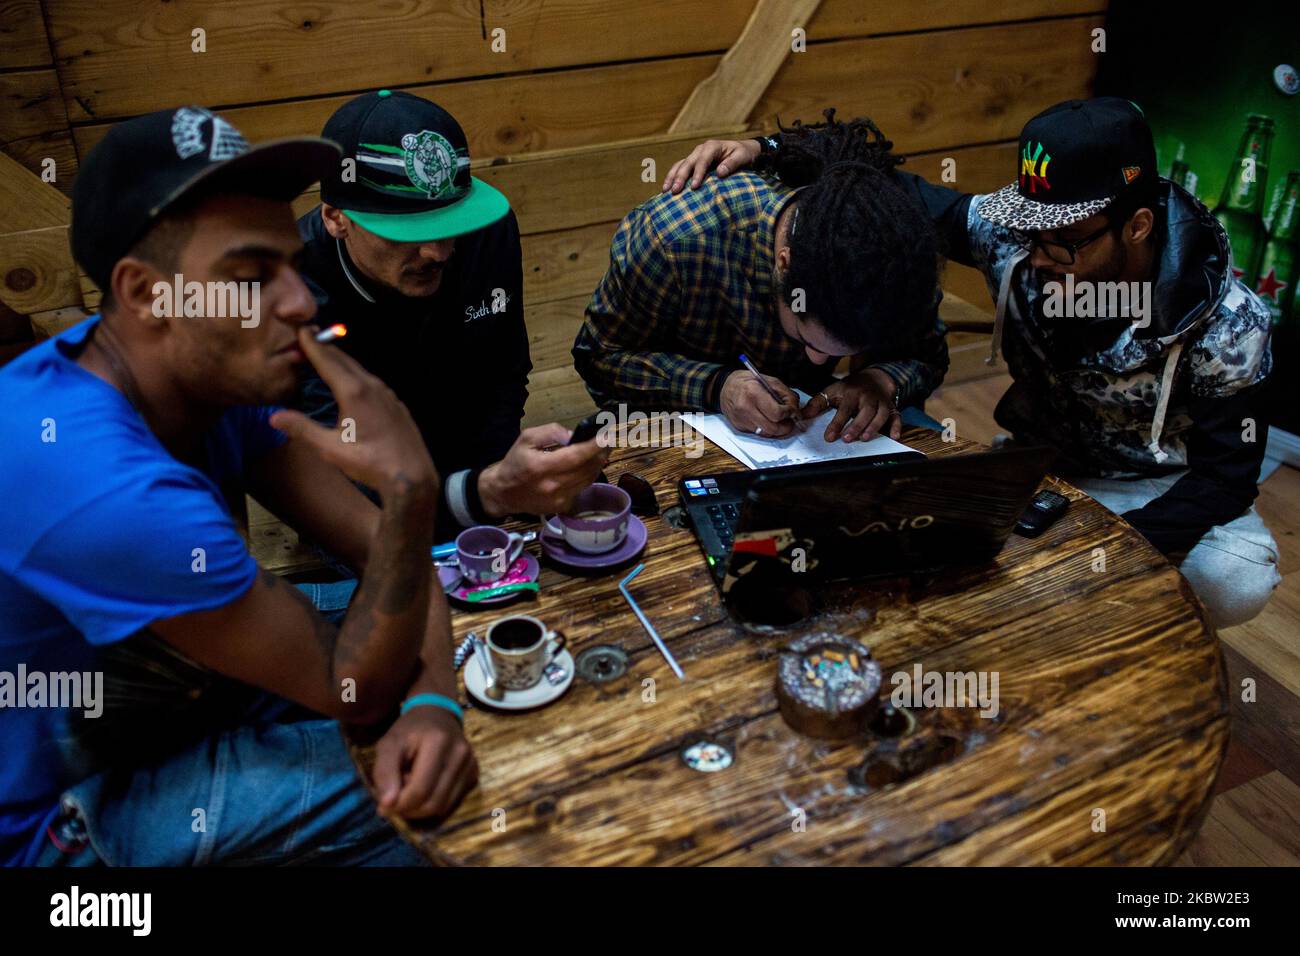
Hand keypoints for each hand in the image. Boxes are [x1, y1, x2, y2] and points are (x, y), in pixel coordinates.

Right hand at [269, 327, 437, 497]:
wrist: (412, 475)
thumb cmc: (370, 463)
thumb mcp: (330, 448)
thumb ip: (302, 429)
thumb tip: (274, 416)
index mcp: (354, 391)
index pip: (328, 360)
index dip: (313, 344)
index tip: (303, 328)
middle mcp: (372, 386)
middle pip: (345, 360)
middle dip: (326, 347)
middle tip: (311, 336)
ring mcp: (388, 394)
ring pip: (360, 370)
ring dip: (343, 361)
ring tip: (328, 356)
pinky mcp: (396, 404)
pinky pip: (372, 381)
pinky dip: (357, 374)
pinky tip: (353, 382)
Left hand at [372, 706, 477, 819]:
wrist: (437, 713)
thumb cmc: (409, 730)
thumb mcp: (388, 744)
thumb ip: (384, 773)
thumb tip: (387, 806)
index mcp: (438, 742)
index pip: (420, 790)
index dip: (399, 805)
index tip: (384, 805)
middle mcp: (461, 754)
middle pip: (433, 803)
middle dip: (410, 809)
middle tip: (396, 797)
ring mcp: (471, 765)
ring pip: (443, 807)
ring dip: (421, 807)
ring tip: (411, 788)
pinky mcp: (474, 774)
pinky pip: (451, 802)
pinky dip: (434, 801)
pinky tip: (426, 786)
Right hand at [478, 423, 609, 516]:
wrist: (503, 492)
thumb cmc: (515, 462)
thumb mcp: (527, 438)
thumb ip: (551, 432)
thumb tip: (573, 436)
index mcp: (541, 467)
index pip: (575, 456)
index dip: (594, 446)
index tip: (607, 435)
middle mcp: (552, 486)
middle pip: (587, 469)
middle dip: (601, 453)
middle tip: (608, 440)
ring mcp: (559, 500)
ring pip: (588, 479)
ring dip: (597, 464)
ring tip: (602, 451)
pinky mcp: (562, 507)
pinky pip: (582, 488)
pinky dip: (588, 476)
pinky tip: (588, 466)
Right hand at [662, 139, 762, 193]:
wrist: (743, 150)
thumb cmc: (744, 154)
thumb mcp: (742, 157)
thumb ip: (732, 163)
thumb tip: (720, 173)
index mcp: (712, 146)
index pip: (702, 160)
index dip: (697, 173)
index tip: (694, 187)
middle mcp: (700, 150)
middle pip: (687, 163)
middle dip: (680, 177)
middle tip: (675, 191)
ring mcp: (695, 156)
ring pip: (680, 165)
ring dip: (672, 177)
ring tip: (666, 191)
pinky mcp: (693, 163)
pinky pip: (679, 169)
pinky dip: (672, 177)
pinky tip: (667, 189)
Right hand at [720, 369, 800, 437]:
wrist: (724, 387)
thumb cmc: (747, 382)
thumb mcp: (769, 380)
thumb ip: (785, 394)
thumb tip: (796, 409)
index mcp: (753, 393)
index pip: (777, 413)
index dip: (789, 413)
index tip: (793, 411)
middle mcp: (745, 408)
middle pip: (773, 428)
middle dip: (786, 426)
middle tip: (790, 420)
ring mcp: (741, 420)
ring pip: (767, 433)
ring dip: (777, 430)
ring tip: (780, 421)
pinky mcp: (739, 427)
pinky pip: (758, 433)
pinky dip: (767, 429)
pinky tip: (767, 420)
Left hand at [799, 369, 901, 441]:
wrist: (872, 378)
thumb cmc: (849, 389)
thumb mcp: (831, 392)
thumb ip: (817, 404)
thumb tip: (802, 416)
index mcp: (851, 393)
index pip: (844, 408)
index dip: (837, 423)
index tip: (829, 437)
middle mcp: (867, 397)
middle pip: (864, 411)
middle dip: (856, 425)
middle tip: (846, 439)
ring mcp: (881, 402)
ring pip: (880, 414)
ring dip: (873, 426)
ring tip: (864, 438)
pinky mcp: (891, 408)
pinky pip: (897, 416)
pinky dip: (897, 426)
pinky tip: (894, 436)